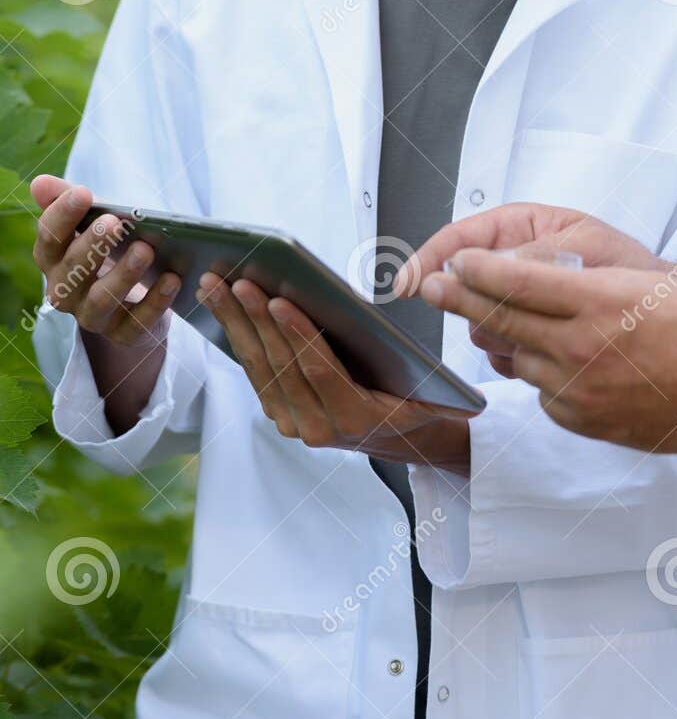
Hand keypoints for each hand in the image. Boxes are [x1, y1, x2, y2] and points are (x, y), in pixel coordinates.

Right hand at [30, 176, 179, 348]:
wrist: (133, 298)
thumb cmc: (109, 249)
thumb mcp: (93, 222)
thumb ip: (69, 200)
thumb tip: (41, 183)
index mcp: (54, 260)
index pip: (49, 239)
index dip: (63, 216)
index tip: (84, 192)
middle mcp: (66, 292)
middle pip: (73, 271)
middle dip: (93, 246)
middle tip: (116, 222)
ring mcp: (93, 316)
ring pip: (102, 300)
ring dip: (124, 274)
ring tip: (146, 249)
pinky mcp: (123, 334)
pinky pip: (136, 324)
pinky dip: (156, 302)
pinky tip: (172, 279)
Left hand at [196, 272, 475, 473]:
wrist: (402, 436)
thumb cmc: (414, 397)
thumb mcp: (418, 378)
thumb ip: (397, 357)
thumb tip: (358, 314)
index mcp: (355, 418)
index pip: (319, 371)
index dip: (297, 335)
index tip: (278, 301)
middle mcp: (318, 428)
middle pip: (280, 365)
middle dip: (255, 319)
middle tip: (237, 282)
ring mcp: (293, 423)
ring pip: (259, 367)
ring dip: (234, 322)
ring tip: (216, 287)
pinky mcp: (279, 413)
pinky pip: (255, 372)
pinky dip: (236, 335)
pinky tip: (221, 307)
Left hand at [394, 202, 676, 377]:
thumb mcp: (648, 280)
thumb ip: (588, 281)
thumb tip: (538, 277)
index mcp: (598, 302)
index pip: (517, 281)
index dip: (477, 270)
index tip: (454, 261)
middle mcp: (580, 346)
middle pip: (502, 319)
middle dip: (458, 299)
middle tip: (429, 284)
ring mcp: (578, 388)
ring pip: (518, 357)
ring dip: (503, 339)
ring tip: (491, 322)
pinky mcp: (580, 420)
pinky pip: (543, 391)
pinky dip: (542, 373)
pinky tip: (560, 362)